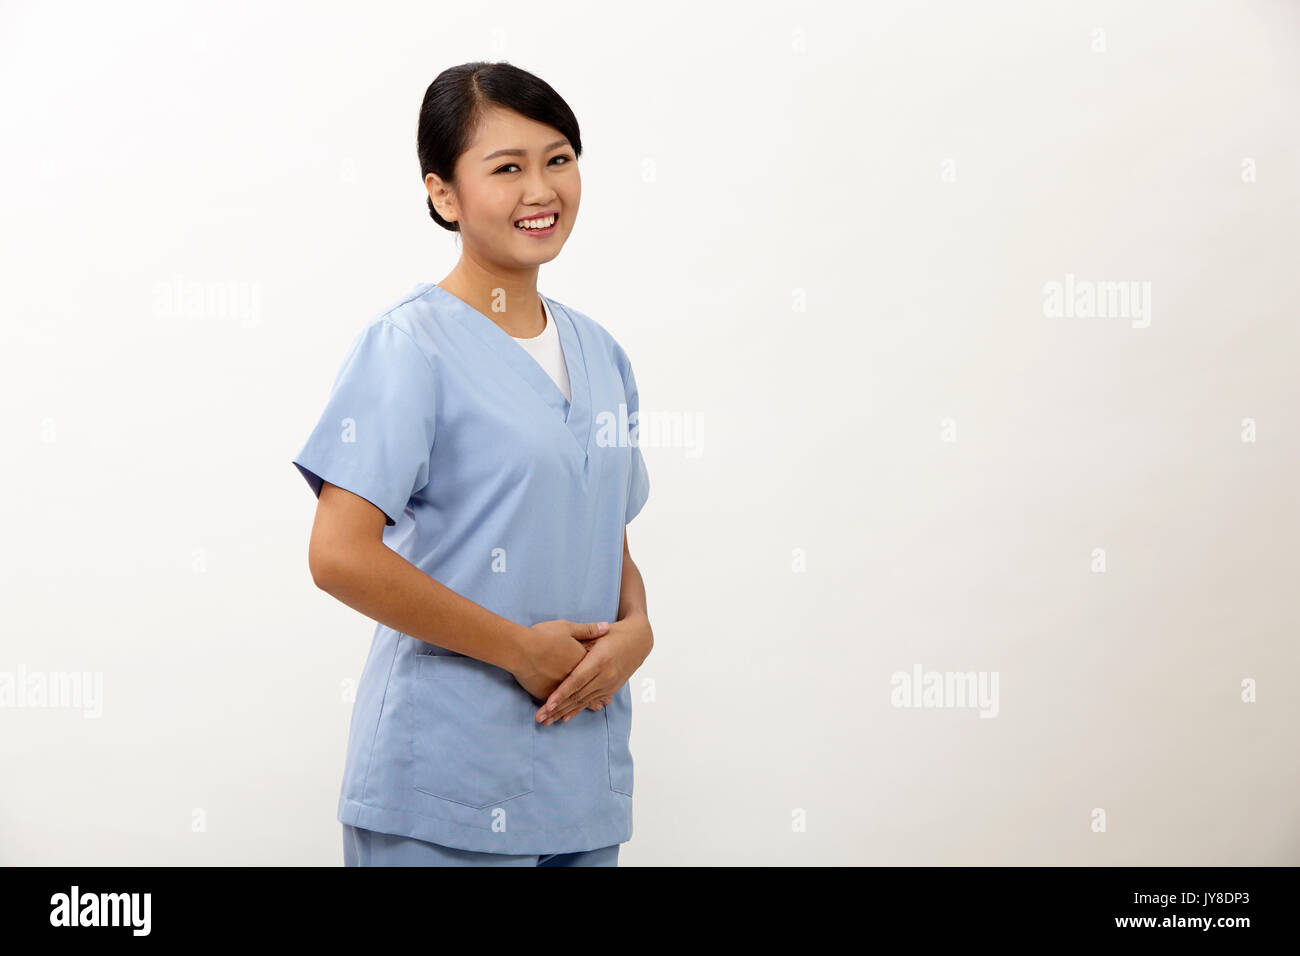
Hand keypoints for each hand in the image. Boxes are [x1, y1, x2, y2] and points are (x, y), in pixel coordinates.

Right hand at [511, 619, 609, 702]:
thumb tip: (606, 627)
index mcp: (581, 660)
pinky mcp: (546, 694)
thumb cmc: (542, 636)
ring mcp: (560, 687)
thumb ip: (587, 630)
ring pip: (574, 700)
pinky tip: (565, 714)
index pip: (594, 670)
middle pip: (587, 689)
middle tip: (603, 704)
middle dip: (595, 698)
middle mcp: (573, 677)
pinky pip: (557, 704)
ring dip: (582, 706)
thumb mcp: (567, 627)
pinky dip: (562, 709)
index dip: (602, 678)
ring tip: (592, 709)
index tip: (608, 687)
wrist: (520, 649)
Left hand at [536, 614, 652, 725]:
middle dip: (557, 708)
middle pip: (577, 696)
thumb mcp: (599, 633)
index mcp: (599, 660)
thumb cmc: (616, 633)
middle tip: (540, 718)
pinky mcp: (611, 689)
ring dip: (564, 712)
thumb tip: (560, 644)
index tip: (548, 704)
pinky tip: (565, 718)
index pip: (577, 680)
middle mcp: (606, 676)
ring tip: (547, 720)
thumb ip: (581, 640)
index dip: (561, 693)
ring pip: (583, 702)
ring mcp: (609, 685)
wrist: (640, 640)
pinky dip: (577, 710)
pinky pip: (591, 702)